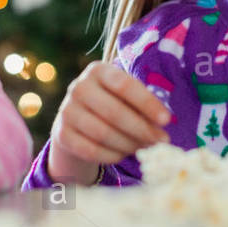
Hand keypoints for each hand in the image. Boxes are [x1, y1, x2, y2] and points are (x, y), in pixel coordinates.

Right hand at [48, 62, 171, 183]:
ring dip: (129, 144)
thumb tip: (163, 124)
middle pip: (114, 112)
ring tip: (144, 148)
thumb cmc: (111, 104)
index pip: (124, 85)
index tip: (166, 120)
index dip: (147, 103)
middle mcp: (79, 87)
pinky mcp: (61, 134)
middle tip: (160, 141)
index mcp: (97, 71)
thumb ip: (141, 105)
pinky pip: (91, 150)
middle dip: (142, 129)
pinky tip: (124, 154)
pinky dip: (112, 155)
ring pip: (103, 133)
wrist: (75, 121)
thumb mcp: (124, 96)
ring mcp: (67, 111)